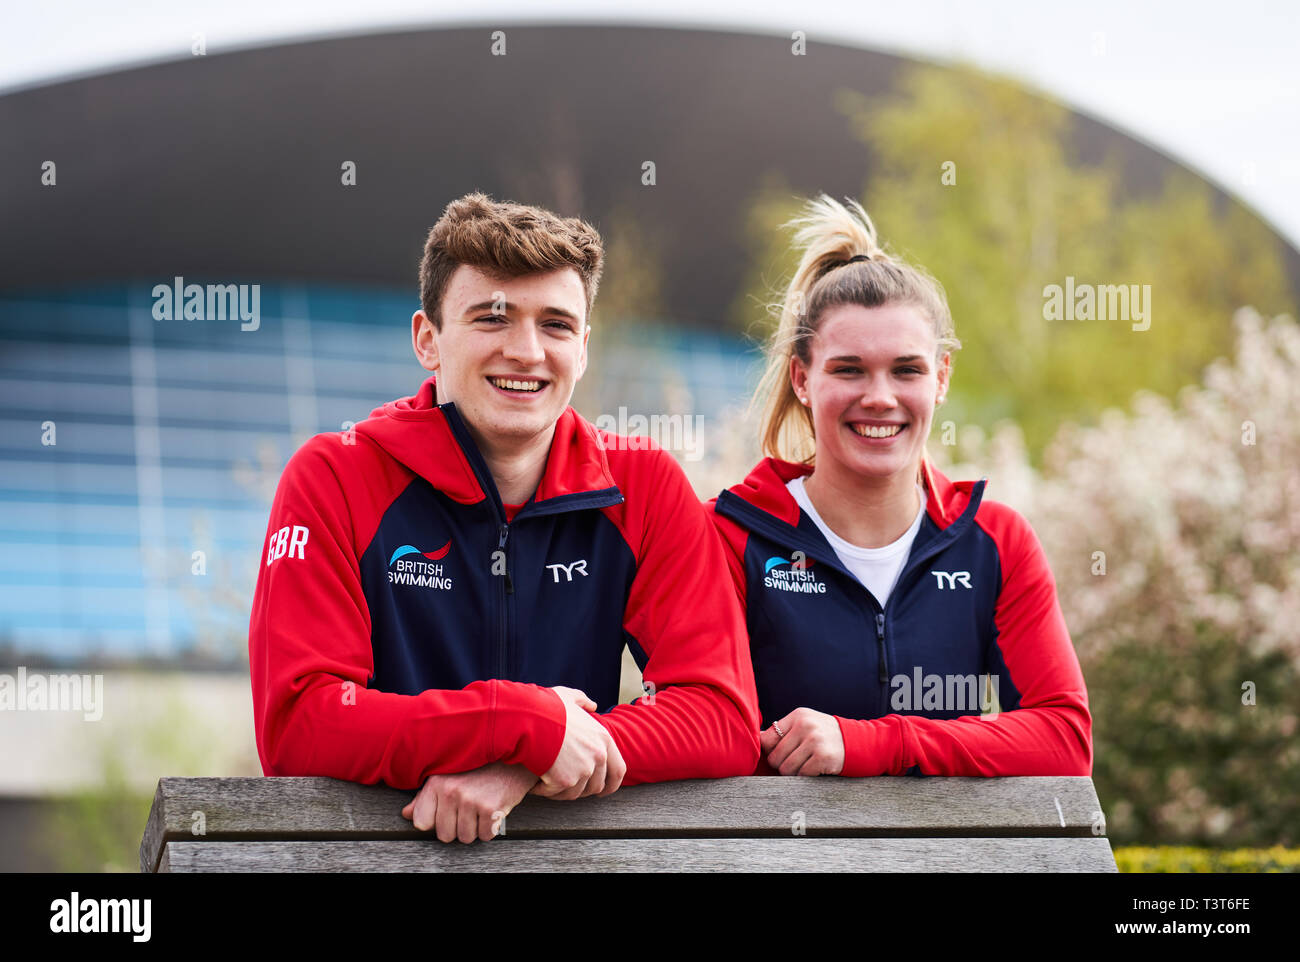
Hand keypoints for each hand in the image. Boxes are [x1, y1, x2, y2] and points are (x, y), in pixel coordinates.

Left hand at [401, 762, 538, 842]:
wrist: (512, 759)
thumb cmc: (478, 769)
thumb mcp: (448, 776)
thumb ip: (424, 797)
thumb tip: (406, 815)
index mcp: (436, 783)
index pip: (421, 823)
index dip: (435, 821)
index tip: (447, 811)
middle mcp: (451, 791)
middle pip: (444, 835)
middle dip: (457, 827)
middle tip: (468, 809)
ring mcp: (471, 800)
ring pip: (465, 838)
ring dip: (475, 828)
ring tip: (481, 808)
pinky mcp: (491, 808)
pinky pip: (485, 836)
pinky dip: (491, 828)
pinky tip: (493, 810)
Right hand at [531, 686, 626, 799]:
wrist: (529, 718)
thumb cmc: (546, 707)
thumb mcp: (568, 697)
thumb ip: (582, 701)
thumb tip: (592, 705)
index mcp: (603, 738)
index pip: (618, 770)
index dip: (612, 783)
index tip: (603, 790)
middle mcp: (598, 756)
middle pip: (597, 786)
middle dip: (582, 790)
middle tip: (566, 787)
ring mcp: (583, 770)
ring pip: (575, 793)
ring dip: (560, 790)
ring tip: (545, 781)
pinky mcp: (565, 780)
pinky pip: (555, 793)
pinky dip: (544, 790)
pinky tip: (534, 783)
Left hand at [760, 707, 844, 775]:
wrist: (856, 741)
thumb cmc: (823, 734)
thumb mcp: (805, 724)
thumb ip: (782, 731)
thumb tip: (757, 740)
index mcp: (798, 716)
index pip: (767, 738)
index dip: (768, 751)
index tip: (776, 754)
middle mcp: (805, 726)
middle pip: (775, 757)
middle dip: (782, 764)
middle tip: (794, 762)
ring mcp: (815, 741)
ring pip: (786, 769)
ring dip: (793, 772)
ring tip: (804, 765)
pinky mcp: (823, 757)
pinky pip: (801, 775)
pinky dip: (805, 775)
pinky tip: (814, 768)